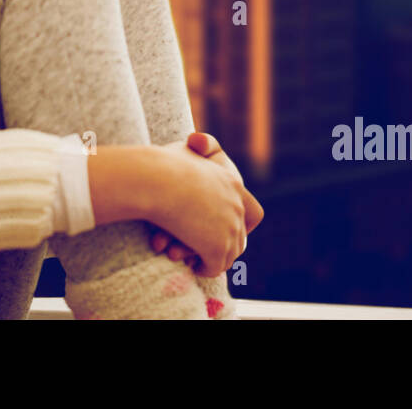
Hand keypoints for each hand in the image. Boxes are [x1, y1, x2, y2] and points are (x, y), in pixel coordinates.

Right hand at [148, 133, 262, 273]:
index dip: (244, 224)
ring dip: (209, 259)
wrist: (157, 179)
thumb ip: (197, 149)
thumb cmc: (164, 162)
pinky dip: (204, 268)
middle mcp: (237, 207)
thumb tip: (197, 143)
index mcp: (233, 184)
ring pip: (228, 255)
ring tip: (188, 256)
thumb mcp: (186, 149)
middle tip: (199, 250)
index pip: (254, 213)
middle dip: (218, 246)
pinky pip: (215, 267)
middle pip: (239, 238)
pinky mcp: (217, 247)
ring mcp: (229, 228)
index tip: (225, 230)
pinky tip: (189, 263)